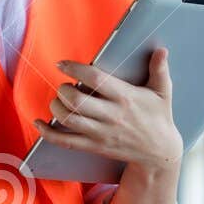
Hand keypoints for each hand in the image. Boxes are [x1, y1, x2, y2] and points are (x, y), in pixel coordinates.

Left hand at [33, 47, 181, 170]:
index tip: (62, 64)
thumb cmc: (159, 118)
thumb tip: (161, 50)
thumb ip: (160, 70)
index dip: (75, 69)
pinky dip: (48, 133)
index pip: (95, 79)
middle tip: (64, 86)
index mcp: (125, 97)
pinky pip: (66, 142)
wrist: (159, 153)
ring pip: (69, 120)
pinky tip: (40, 124)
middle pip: (77, 101)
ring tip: (58, 100)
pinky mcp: (95, 146)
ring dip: (56, 107)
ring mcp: (101, 133)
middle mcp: (111, 115)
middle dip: (63, 90)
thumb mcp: (163, 93)